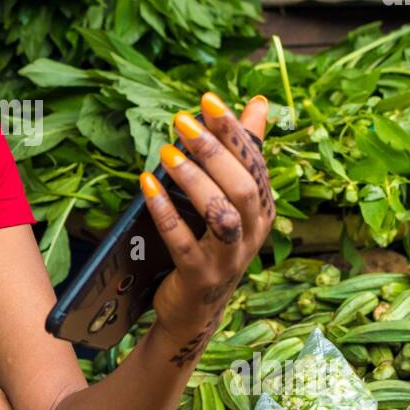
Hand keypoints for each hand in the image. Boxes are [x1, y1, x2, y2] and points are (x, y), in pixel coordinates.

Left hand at [140, 93, 273, 361]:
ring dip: (194, 180)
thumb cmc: (209, 244)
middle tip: (183, 122)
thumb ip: (241, 153)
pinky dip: (166, 212)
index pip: (254, 163)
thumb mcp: (228, 199)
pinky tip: (147, 186)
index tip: (206, 100)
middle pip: (244, 187)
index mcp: (262, 211)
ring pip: (221, 215)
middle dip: (215, 151)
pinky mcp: (200, 277)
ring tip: (167, 152)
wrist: (192, 309)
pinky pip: (184, 242)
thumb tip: (258, 103)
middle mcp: (252, 234)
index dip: (233, 131)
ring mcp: (229, 259)